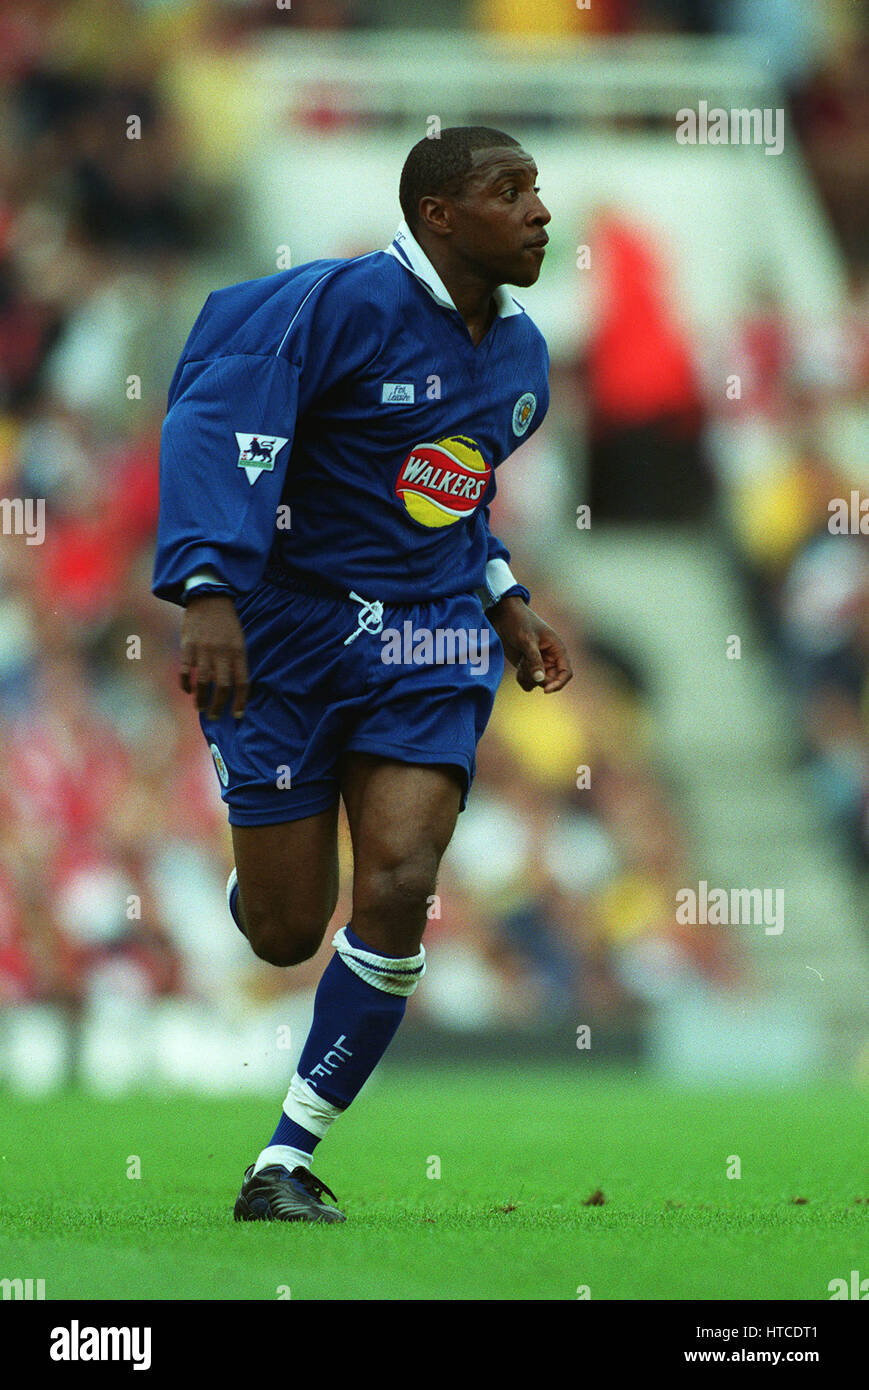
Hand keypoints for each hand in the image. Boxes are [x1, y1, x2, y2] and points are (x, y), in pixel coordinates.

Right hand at [180, 594, 249, 719]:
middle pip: (222, 687)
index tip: (238, 715)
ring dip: (202, 699)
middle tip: (216, 717)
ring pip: (203, 683)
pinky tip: (188, 691)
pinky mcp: (188, 647)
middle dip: (219, 706)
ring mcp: (204, 650)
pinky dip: (186, 684)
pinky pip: (186, 671)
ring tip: (201, 708)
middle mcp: (222, 653)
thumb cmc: (226, 623)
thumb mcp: (239, 640)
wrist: (209, 597)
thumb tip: (234, 688)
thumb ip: (237, 662)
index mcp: (238, 652)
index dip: (241, 702)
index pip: (242, 683)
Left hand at [487, 594, 572, 692]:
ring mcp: (538, 663)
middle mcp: (550, 659)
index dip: (559, 683)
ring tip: (521, 663)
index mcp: (557, 650)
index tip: (545, 689)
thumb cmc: (519, 622)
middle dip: (537, 678)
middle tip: (524, 664)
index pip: (566, 673)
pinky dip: (522, 679)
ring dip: (529, 678)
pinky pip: (528, 682)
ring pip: (538, 683)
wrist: (502, 616)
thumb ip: (534, 660)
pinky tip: (518, 668)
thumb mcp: (527, 640)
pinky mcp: (527, 666)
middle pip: (550, 680)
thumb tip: (541, 680)